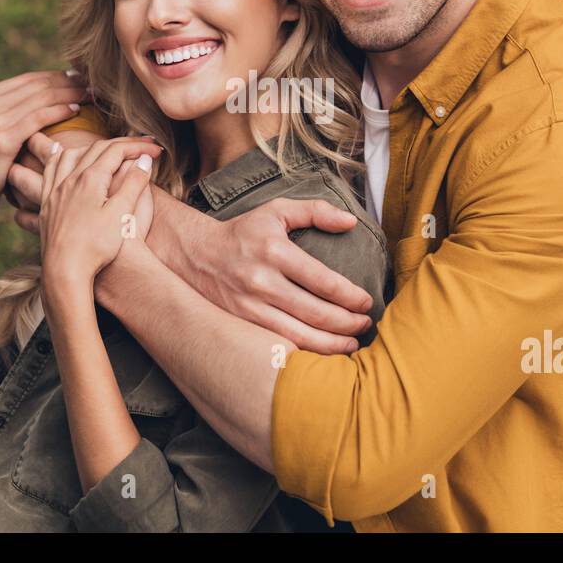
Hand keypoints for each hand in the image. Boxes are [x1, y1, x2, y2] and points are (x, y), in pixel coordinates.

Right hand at [0, 70, 91, 220]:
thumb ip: (10, 110)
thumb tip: (44, 94)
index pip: (28, 79)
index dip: (57, 76)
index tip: (79, 78)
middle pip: (37, 85)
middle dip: (67, 82)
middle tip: (91, 82)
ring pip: (41, 98)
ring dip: (70, 93)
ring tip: (90, 94)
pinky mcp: (2, 136)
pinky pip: (39, 117)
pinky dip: (60, 110)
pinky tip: (76, 109)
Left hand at [7, 131, 159, 234]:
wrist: (66, 272)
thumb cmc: (97, 246)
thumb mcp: (123, 214)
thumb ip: (134, 183)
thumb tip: (144, 160)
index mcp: (91, 179)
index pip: (117, 151)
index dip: (139, 147)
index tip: (157, 150)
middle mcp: (70, 180)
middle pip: (96, 149)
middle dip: (121, 144)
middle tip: (141, 146)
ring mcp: (56, 191)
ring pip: (69, 155)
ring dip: (90, 147)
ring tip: (103, 146)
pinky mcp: (48, 205)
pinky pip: (50, 172)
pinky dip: (58, 158)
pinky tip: (58, 156)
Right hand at [177, 199, 375, 354]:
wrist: (196, 254)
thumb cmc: (244, 232)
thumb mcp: (277, 210)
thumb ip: (316, 211)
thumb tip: (351, 222)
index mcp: (276, 251)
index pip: (324, 281)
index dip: (351, 296)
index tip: (367, 301)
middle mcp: (263, 280)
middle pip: (317, 313)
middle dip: (348, 323)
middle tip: (366, 324)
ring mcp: (251, 306)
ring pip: (300, 335)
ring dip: (332, 344)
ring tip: (352, 343)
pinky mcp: (242, 323)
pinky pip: (280, 343)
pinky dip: (306, 351)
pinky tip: (323, 351)